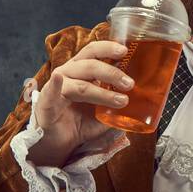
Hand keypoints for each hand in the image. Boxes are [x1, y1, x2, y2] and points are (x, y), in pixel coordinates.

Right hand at [26, 38, 132, 167]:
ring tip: (121, 100)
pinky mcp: (46, 103)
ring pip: (81, 85)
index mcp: (81, 69)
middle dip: (112, 72)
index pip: (93, 51)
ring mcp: (55, 87)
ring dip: (102, 92)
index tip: (125, 50)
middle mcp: (68, 73)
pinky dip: (56, 85)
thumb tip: (145, 101)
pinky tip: (59, 79)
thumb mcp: (106, 110)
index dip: (108, 48)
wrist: (60, 143)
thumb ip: (119, 102)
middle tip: (129, 83)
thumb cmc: (81, 122)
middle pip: (90, 65)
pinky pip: (52, 93)